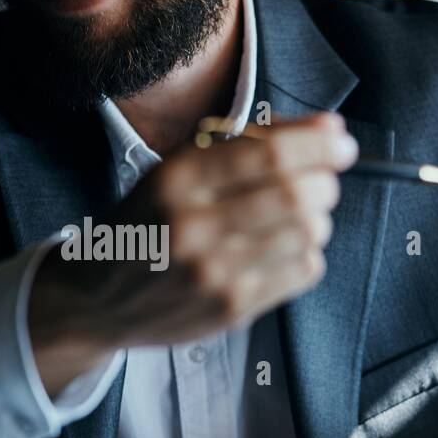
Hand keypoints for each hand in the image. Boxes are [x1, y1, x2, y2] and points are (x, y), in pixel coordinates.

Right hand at [28, 112, 358, 394]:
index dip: (319, 146)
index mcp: (177, 178)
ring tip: (302, 215)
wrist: (97, 299)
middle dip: (326, 182)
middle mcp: (193, 225)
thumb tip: (331, 129)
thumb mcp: (177, 169)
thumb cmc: (149, 222)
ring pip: (306, 234)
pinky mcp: (230, 308)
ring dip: (318, 218)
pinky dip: (307, 253)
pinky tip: (286, 248)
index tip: (341, 143)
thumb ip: (248, 145)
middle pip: (295, 196)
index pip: (269, 155)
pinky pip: (302, 271)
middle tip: (325, 180)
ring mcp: (212, 272)